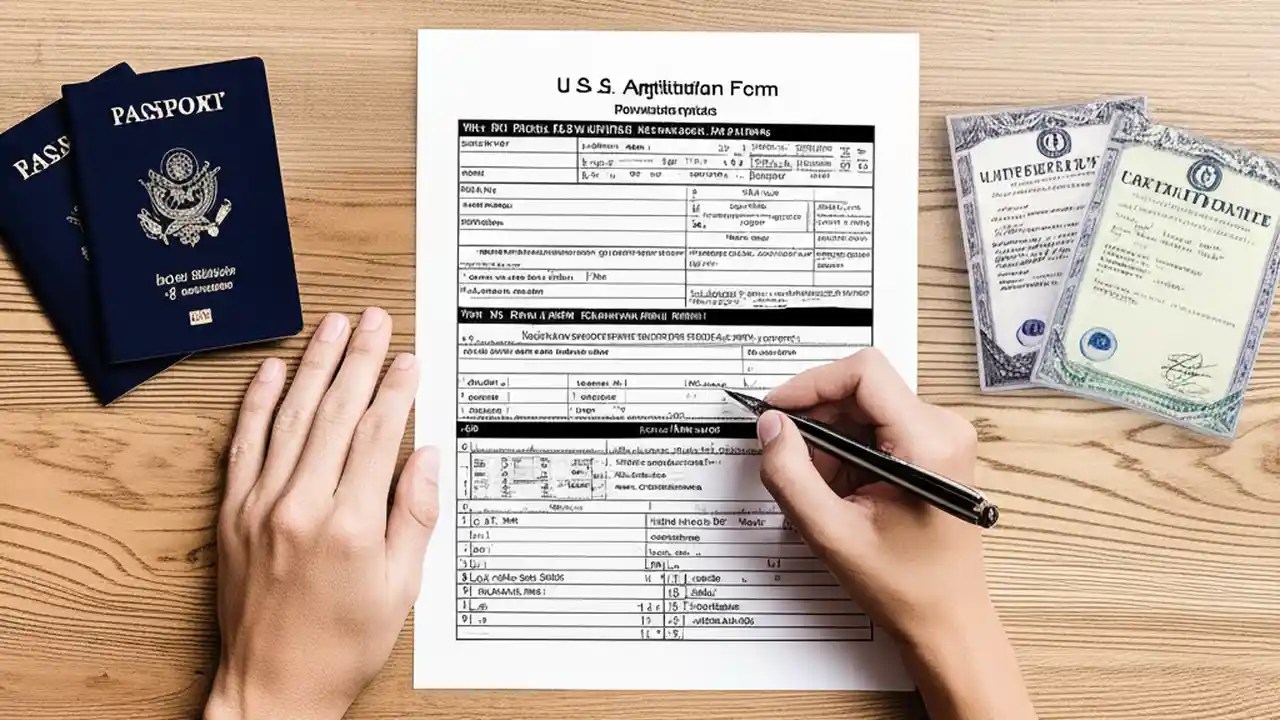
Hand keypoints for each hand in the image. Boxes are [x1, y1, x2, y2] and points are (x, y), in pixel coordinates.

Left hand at [206, 308, 439, 719]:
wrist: (272, 688)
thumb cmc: (341, 645)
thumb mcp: (401, 589)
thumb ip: (413, 517)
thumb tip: (423, 459)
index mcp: (348, 525)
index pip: (376, 435)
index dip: (395, 389)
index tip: (408, 358)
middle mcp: (299, 506)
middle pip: (334, 414)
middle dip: (359, 360)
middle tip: (374, 320)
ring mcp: (260, 506)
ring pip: (291, 418)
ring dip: (314, 367)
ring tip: (332, 327)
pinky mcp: (233, 514)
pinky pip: (245, 445)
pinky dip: (258, 404)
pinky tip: (273, 371)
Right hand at [757, 349, 1034, 719]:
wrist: (947, 619)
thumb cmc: (905, 586)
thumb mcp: (832, 533)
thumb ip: (791, 475)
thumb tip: (771, 426)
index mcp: (929, 443)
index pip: (864, 373)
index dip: (812, 383)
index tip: (777, 409)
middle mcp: (943, 429)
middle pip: (861, 389)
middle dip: (817, 420)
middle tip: (791, 462)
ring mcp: (940, 436)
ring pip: (863, 408)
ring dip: (829, 440)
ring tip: (823, 489)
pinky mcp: (931, 447)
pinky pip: (874, 427)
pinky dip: (845, 452)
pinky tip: (841, 491)